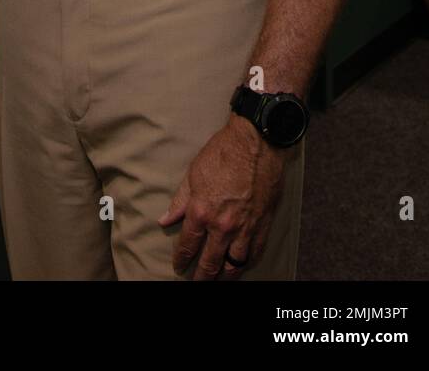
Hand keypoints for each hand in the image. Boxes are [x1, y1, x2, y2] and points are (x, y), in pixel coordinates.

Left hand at [158, 115, 290, 279]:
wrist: (255, 145)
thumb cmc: (221, 154)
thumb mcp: (192, 175)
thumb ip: (179, 202)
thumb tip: (165, 220)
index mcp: (202, 212)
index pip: (188, 244)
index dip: (182, 258)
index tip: (178, 266)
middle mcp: (223, 225)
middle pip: (210, 261)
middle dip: (202, 275)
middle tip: (197, 282)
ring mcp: (245, 228)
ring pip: (234, 263)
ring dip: (225, 275)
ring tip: (218, 279)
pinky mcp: (263, 225)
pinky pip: (255, 253)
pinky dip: (247, 263)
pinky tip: (241, 265)